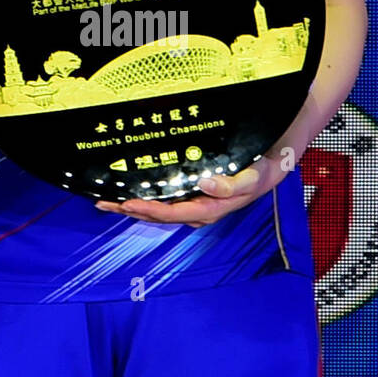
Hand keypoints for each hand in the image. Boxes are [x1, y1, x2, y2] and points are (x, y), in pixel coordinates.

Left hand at [94, 153, 285, 227]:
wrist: (273, 162)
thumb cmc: (262, 169)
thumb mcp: (254, 176)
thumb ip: (233, 183)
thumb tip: (206, 184)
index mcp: (212, 208)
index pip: (175, 213)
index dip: (150, 210)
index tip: (128, 204)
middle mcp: (200, 209)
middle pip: (161, 214)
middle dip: (132, 210)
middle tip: (105, 203)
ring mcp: (196, 202)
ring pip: (160, 208)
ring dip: (135, 206)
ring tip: (109, 201)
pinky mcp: (193, 193)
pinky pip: (166, 199)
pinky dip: (147, 196)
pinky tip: (132, 192)